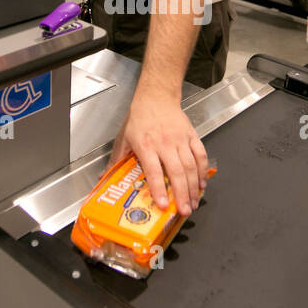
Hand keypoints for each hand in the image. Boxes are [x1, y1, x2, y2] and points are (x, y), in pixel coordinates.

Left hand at [109, 88, 207, 215]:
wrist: (156, 96)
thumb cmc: (140, 118)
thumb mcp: (124, 137)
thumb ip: (117, 159)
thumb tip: (105, 177)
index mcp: (146, 145)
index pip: (153, 171)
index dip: (159, 189)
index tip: (162, 204)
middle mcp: (165, 143)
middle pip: (177, 172)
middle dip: (182, 194)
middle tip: (184, 211)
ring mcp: (180, 140)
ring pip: (191, 166)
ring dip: (193, 187)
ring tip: (193, 203)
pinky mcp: (191, 136)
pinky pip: (200, 155)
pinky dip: (203, 171)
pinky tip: (201, 184)